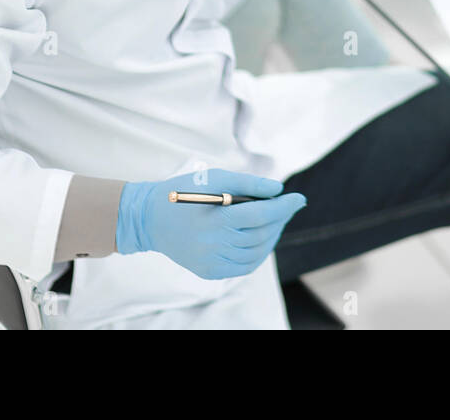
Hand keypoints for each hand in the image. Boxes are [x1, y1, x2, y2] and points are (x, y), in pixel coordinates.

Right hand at [115, 169, 305, 279]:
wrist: (150, 218)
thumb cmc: (185, 191)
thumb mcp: (215, 177)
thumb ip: (248, 183)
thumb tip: (278, 190)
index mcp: (216, 218)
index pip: (261, 215)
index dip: (284, 207)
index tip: (300, 198)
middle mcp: (214, 244)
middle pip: (260, 234)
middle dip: (281, 219)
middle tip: (289, 206)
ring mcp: (211, 262)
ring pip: (256, 253)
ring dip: (272, 236)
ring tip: (278, 221)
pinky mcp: (208, 272)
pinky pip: (243, 267)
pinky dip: (258, 254)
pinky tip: (263, 239)